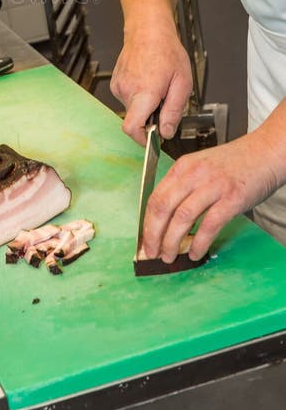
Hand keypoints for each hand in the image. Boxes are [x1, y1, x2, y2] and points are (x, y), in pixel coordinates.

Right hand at [110, 22, 191, 145]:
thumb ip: (173, 111)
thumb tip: (166, 132)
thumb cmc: (167, 52)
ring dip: (146, 106)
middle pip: (135, 120)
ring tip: (158, 86)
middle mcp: (127, 90)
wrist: (148, 30)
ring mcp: (118, 86)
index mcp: (144, 92)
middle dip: (150, 118)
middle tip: (164, 100)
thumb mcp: (182, 83)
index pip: (132, 127)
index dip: (142, 139)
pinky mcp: (115, 83)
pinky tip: (148, 81)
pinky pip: (128, 99)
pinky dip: (139, 96)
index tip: (152, 140)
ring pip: (133, 109)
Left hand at [142, 134, 279, 261]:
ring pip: (183, 218)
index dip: (146, 222)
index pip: (155, 197)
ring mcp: (213, 186)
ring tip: (170, 256)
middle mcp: (194, 174)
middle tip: (152, 252)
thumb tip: (166, 218)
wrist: (264, 153)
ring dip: (172, 241)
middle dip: (154, 235)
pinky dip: (199, 242)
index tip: (144, 239)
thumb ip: (183, 187)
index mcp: (182, 167)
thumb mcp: (201, 167)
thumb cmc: (234, 164)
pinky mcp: (232, 199)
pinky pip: (210, 225)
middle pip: (163, 207)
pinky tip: (195, 253)